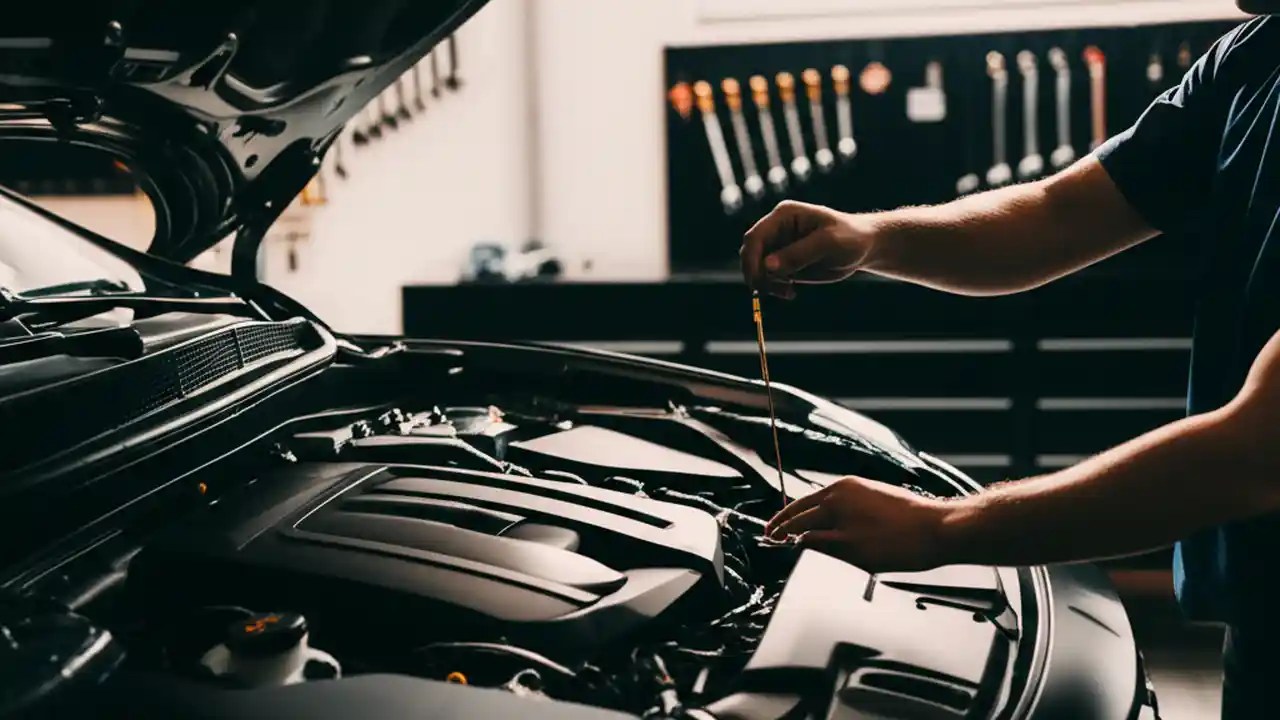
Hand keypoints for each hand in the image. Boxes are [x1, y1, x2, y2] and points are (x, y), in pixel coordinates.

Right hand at [739, 200, 873, 298]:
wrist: (863, 247)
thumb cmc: (849, 237)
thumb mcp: (827, 244)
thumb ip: (798, 254)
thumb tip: (768, 266)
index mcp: (784, 216)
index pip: (755, 236)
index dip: (752, 259)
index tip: (759, 280)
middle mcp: (776, 229)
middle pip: (750, 252)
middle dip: (756, 273)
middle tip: (768, 292)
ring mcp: (779, 246)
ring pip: (756, 267)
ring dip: (765, 284)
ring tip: (787, 293)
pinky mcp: (783, 262)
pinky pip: (767, 277)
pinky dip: (773, 288)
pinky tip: (791, 293)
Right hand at [766, 476, 951, 572]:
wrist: (940, 530)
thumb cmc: (899, 541)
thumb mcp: (851, 550)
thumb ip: (819, 544)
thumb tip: (796, 541)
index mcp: (835, 498)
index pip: (798, 516)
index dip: (781, 530)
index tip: (769, 538)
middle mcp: (846, 487)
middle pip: (809, 506)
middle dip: (791, 520)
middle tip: (775, 533)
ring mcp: (863, 489)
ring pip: (826, 504)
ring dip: (811, 518)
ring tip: (799, 532)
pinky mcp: (877, 496)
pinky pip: (844, 505)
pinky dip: (831, 516)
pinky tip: (832, 527)